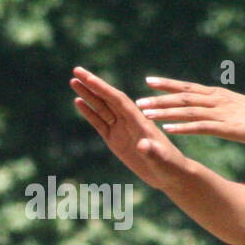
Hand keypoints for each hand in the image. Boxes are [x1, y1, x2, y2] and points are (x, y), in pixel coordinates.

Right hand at [70, 66, 193, 191]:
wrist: (170, 174)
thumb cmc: (169, 166)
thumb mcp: (162, 159)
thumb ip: (152, 152)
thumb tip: (143, 145)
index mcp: (140, 121)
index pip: (118, 100)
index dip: (103, 88)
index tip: (88, 77)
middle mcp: (129, 121)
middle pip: (107, 99)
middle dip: (92, 85)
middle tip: (76, 69)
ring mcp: (121, 129)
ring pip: (101, 108)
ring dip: (88, 95)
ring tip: (73, 81)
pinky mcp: (115, 139)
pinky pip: (100, 123)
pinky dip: (89, 112)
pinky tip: (79, 101)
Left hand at [137, 77, 244, 148]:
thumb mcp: (238, 108)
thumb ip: (222, 107)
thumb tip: (209, 107)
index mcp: (219, 95)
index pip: (188, 87)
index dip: (167, 84)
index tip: (148, 81)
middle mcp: (217, 100)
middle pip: (182, 97)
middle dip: (159, 98)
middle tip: (138, 100)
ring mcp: (222, 113)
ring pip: (187, 110)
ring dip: (165, 112)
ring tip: (145, 113)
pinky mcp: (228, 128)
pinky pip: (200, 127)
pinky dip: (182, 127)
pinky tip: (167, 130)